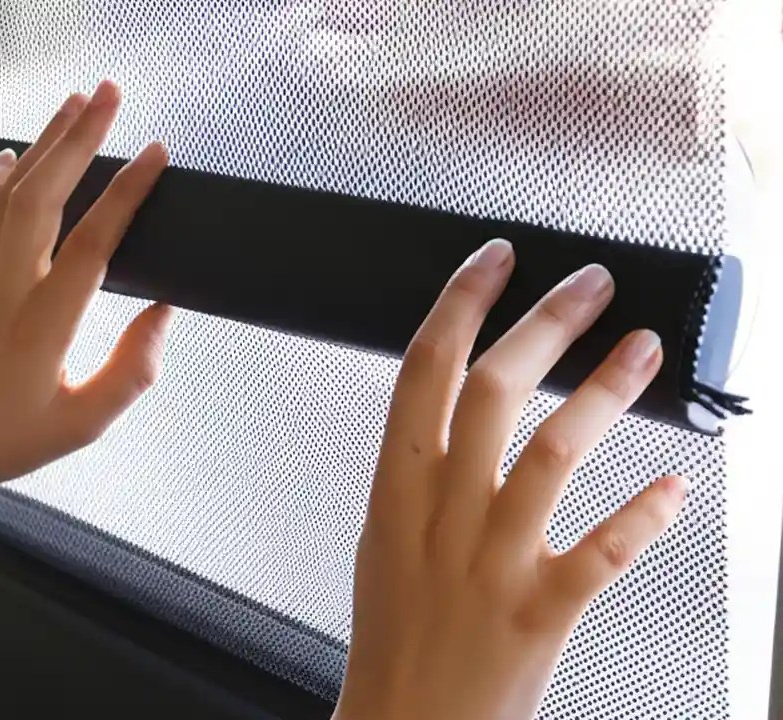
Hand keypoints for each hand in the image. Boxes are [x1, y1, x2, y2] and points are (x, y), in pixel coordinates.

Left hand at [0, 80, 172, 498]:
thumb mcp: (80, 425)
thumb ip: (130, 370)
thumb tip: (162, 312)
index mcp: (44, 323)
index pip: (93, 242)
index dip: (126, 193)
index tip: (156, 155)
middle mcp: (7, 288)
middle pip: (45, 195)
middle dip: (80, 138)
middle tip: (111, 95)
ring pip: (7, 195)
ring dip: (41, 144)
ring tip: (74, 104)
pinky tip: (6, 156)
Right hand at [334, 239, 688, 719]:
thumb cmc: (395, 637)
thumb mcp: (384, 540)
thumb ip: (417, 475)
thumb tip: (456, 410)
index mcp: (396, 492)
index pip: (423, 373)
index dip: (460, 304)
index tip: (495, 259)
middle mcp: (443, 515)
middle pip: (493, 391)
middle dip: (545, 322)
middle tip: (590, 283)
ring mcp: (493, 561)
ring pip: (556, 452)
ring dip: (606, 391)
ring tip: (642, 348)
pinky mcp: (541, 609)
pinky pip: (605, 549)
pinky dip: (646, 512)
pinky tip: (674, 485)